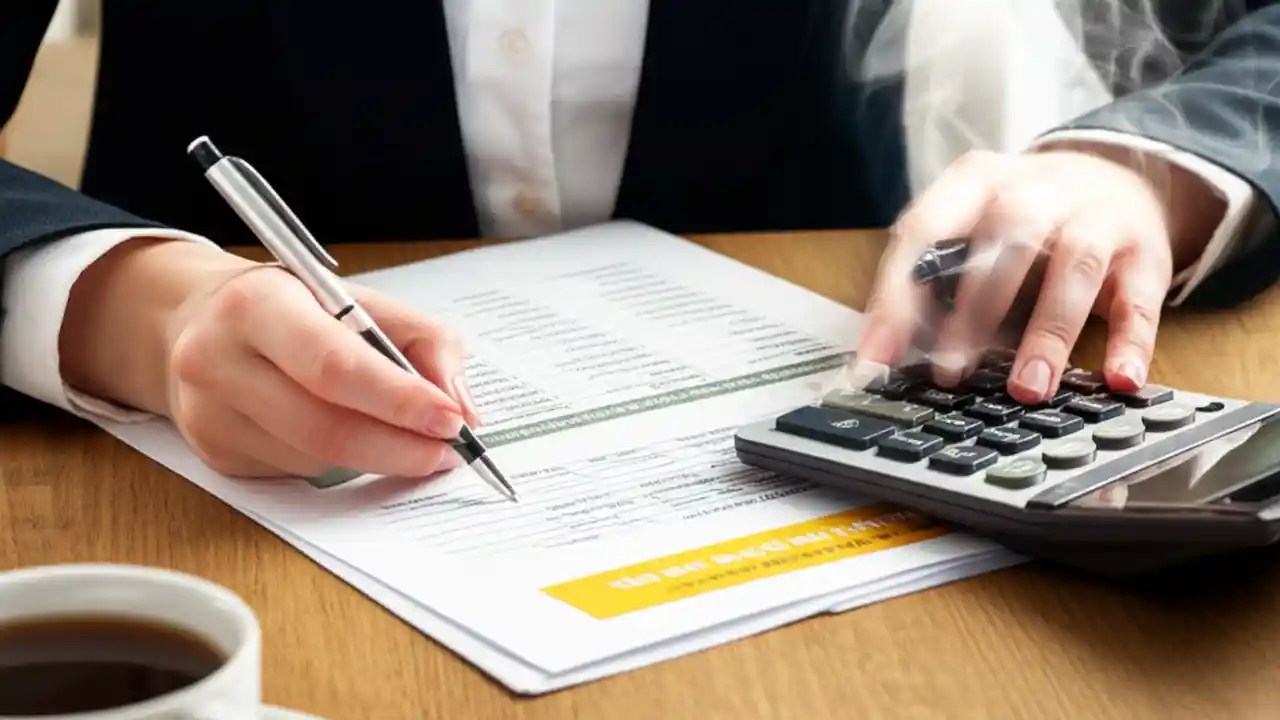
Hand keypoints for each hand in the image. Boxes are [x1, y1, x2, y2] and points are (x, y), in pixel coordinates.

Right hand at [61, 240, 480, 478]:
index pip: (335, 366)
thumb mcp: (357, 298)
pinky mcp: (215, 453)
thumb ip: (424, 341)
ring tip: (412, 443)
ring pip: (316, 460)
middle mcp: (220, 359)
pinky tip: (354, 438)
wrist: (195, 320)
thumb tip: (461, 407)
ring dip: (378, 458)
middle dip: (400, 448)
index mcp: (259, 305)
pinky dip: (341, 463)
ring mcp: (210, 413)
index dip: (399, 400)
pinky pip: (297, 473)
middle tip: (448, 453)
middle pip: (325, 428)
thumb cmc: (291, 307)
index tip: (451, 421)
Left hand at [857, 144, 1224, 403]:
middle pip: (1006, 238)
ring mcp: (1099, 217)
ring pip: (1075, 267)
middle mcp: (1040, 189)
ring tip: (1027, 390)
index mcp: (977, 180)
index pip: (927, 228)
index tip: (876, 357)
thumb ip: (935, 275)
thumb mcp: (972, 225)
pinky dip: (1131, 343)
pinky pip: (1141, 300)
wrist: (1117, 176)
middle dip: (974, 311)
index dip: (896, 295)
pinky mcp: (1146, 253)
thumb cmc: (1022, 219)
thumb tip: (892, 352)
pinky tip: (1118, 381)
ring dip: (1048, 334)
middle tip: (950, 372)